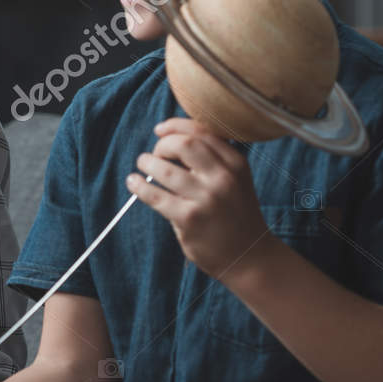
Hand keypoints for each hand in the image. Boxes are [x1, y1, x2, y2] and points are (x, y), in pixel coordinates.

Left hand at [127, 116, 271, 279]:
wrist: (249, 256)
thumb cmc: (235, 215)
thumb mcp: (235, 181)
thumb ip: (212, 160)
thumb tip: (172, 136)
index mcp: (236, 163)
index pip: (202, 131)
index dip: (175, 125)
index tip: (160, 129)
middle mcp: (224, 178)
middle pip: (184, 144)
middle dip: (163, 144)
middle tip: (154, 153)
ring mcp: (206, 199)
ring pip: (166, 169)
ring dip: (147, 163)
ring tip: (143, 165)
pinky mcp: (189, 219)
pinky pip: (156, 196)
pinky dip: (139, 186)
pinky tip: (133, 182)